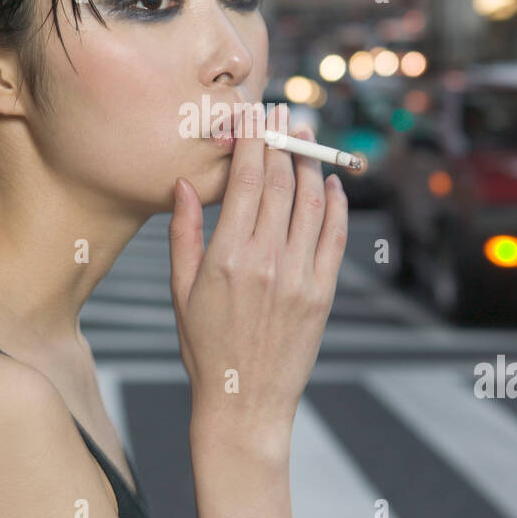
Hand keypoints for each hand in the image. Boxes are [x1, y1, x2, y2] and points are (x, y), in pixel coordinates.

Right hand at [169, 102, 347, 453]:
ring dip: (310, 165)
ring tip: (306, 139)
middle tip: (282, 114)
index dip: (252, 142)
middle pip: (280, 183)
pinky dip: (336, 205)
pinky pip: (335, 237)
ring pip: (311, 203)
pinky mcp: (322, 293)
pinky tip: (332, 185)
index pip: (245, 182)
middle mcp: (267, 261)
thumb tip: (186, 184)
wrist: (244, 403)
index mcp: (226, 257)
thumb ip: (184, 233)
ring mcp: (300, 277)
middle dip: (281, 141)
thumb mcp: (181, 290)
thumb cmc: (205, 348)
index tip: (254, 115)